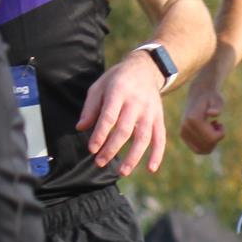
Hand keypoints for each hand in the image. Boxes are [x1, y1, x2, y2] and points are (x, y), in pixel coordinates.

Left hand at [77, 52, 166, 174]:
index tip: (92, 149)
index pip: (109, 117)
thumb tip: (81, 128)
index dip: (100, 135)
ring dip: (133, 157)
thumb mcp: (99, 87)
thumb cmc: (117, 80)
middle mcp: (136, 103)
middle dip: (112, 149)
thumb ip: (90, 107)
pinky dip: (157, 154)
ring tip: (122, 172)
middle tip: (100, 163)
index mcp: (119, 93)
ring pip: (143, 137)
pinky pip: (160, 138)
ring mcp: (150, 112)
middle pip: (125, 130)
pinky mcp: (159, 118)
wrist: (145, 69)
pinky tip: (151, 169)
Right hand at [180, 83, 225, 154]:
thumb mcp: (217, 100)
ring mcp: (182, 132)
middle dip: (216, 138)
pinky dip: (205, 144)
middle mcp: (185, 127)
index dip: (221, 133)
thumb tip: (212, 114)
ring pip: (202, 150)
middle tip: (217, 125)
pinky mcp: (182, 135)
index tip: (220, 123)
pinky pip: (197, 149)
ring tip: (211, 129)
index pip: (212, 139)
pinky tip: (206, 132)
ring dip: (210, 142)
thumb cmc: (211, 97)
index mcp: (193, 119)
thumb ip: (217, 107)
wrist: (198, 95)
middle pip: (207, 146)